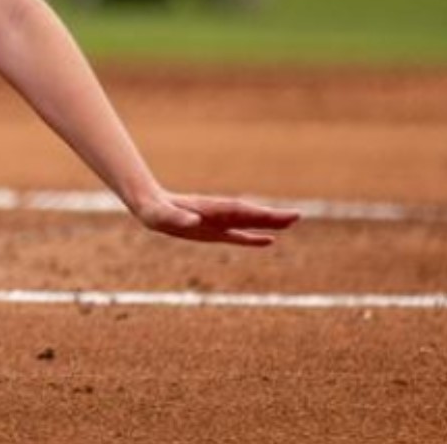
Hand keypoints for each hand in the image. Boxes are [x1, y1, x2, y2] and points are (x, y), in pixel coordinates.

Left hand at [132, 192, 299, 246]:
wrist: (150, 206)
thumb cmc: (155, 212)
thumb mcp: (163, 216)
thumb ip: (178, 218)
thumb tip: (193, 221)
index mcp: (210, 209)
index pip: (241, 212)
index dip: (260, 215)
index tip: (278, 215)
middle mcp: (218, 214)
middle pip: (250, 215)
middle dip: (272, 216)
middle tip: (297, 217)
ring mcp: (218, 222)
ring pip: (249, 223)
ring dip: (268, 224)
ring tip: (291, 223)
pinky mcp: (213, 232)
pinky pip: (238, 235)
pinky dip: (253, 237)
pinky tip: (269, 240)